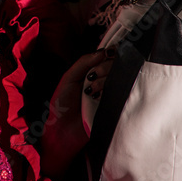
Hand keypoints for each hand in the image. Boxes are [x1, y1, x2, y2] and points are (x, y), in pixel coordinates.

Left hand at [40, 47, 115, 177]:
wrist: (62, 129)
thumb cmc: (62, 103)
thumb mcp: (69, 78)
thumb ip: (84, 62)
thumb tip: (103, 51)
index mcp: (93, 73)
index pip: (107, 58)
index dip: (109, 54)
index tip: (110, 52)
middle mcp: (104, 82)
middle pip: (115, 66)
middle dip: (104, 67)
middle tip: (92, 77)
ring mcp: (110, 95)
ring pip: (118, 79)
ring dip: (104, 81)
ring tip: (90, 92)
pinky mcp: (114, 108)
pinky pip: (120, 94)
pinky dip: (109, 92)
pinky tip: (97, 97)